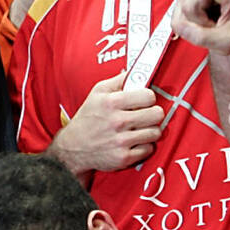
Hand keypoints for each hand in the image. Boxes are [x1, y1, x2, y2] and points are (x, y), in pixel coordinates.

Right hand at [48, 72, 163, 175]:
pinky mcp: (123, 157)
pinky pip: (149, 149)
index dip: (148, 98)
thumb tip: (136, 71)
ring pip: (155, 132)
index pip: (149, 96)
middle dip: (153, 114)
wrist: (73, 148)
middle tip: (145, 116)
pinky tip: (134, 142)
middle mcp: (116, 121)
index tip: (143, 101)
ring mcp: (120, 141)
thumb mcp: (97, 93)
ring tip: (139, 129)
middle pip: (157, 114)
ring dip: (149, 131)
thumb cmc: (87, 118)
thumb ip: (118, 80)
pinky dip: (143, 146)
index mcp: (111, 103)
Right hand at [171, 0, 229, 56]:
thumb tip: (179, 26)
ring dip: (193, 24)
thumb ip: (201, 36)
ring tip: (209, 25)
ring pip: (182, 10)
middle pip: (191, 4)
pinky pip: (175, 16)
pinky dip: (185, 25)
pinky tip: (199, 24)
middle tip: (214, 27)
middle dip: (198, 21)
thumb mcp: (224, 42)